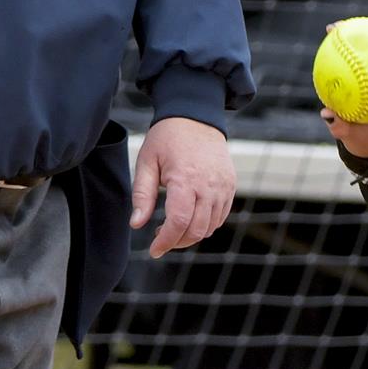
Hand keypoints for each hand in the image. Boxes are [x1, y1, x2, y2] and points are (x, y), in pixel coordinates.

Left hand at [130, 116, 235, 257]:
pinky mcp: (230, 187)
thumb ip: (142, 195)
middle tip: (161, 239)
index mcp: (185, 180)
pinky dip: (206, 225)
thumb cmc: (167, 139)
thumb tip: (137, 224)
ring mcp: (223, 188)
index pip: (178, 222)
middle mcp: (209, 187)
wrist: (196, 118)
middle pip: (196, 229)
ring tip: (174, 227)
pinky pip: (221, 217)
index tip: (154, 250)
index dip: (166, 241)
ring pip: (210, 227)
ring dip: (191, 234)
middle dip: (177, 241)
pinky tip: (190, 217)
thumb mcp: (146, 162)